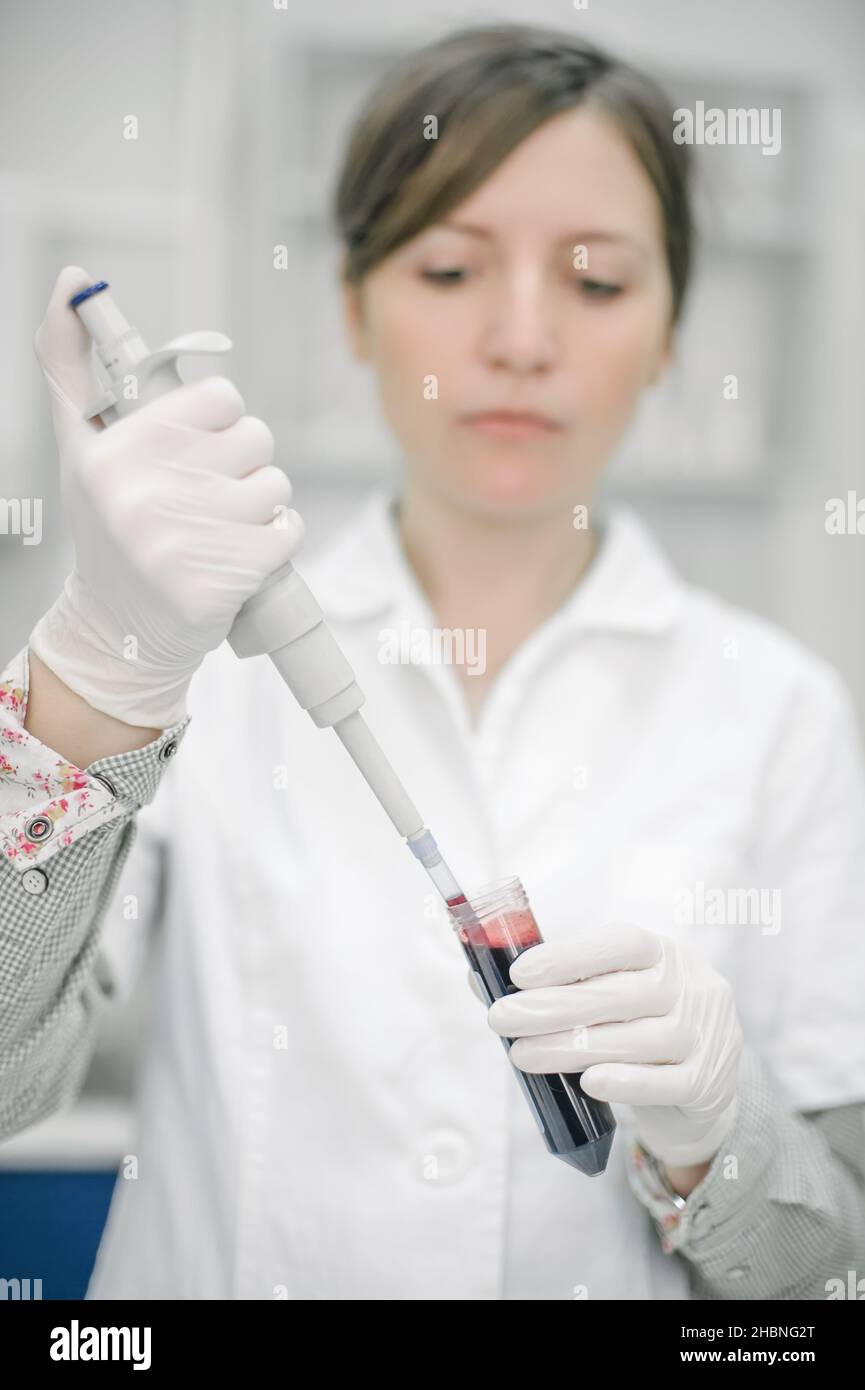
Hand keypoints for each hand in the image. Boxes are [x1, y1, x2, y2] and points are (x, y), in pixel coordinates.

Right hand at [28, 266, 305, 728]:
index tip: (197, 449)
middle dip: (243, 464)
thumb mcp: (80, 447)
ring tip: (222, 528)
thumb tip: (72, 279)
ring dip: (262, 506)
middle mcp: (142, 494)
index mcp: (112, 453)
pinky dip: (277, 543)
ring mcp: (184, 541)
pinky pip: (289, 532)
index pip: (220, 398)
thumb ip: (71, 366)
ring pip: (276, 486)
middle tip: (209, 496)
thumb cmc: (108, 529)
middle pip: (255, 438)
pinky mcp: (223, 580)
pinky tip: (240, 556)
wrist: (121, 632)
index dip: (220, 421)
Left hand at [469, 921, 743, 1166]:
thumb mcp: (613, 992)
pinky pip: (663, 1083)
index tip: (519, 973)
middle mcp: (691, 987)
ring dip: (571, 1048)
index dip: (571, 956)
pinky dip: (625, 1082)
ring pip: (635, 1041)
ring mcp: (705, 1035)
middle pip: (619, 995)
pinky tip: (588, 1083)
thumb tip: (479, 979)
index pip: (622, 943)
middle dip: (551, 1007)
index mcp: (664, 953)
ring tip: (521, 1055)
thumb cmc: (639, 1024)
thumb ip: (557, 984)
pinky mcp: (707, 1083)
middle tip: (500, 1018)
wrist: (703, 1082)